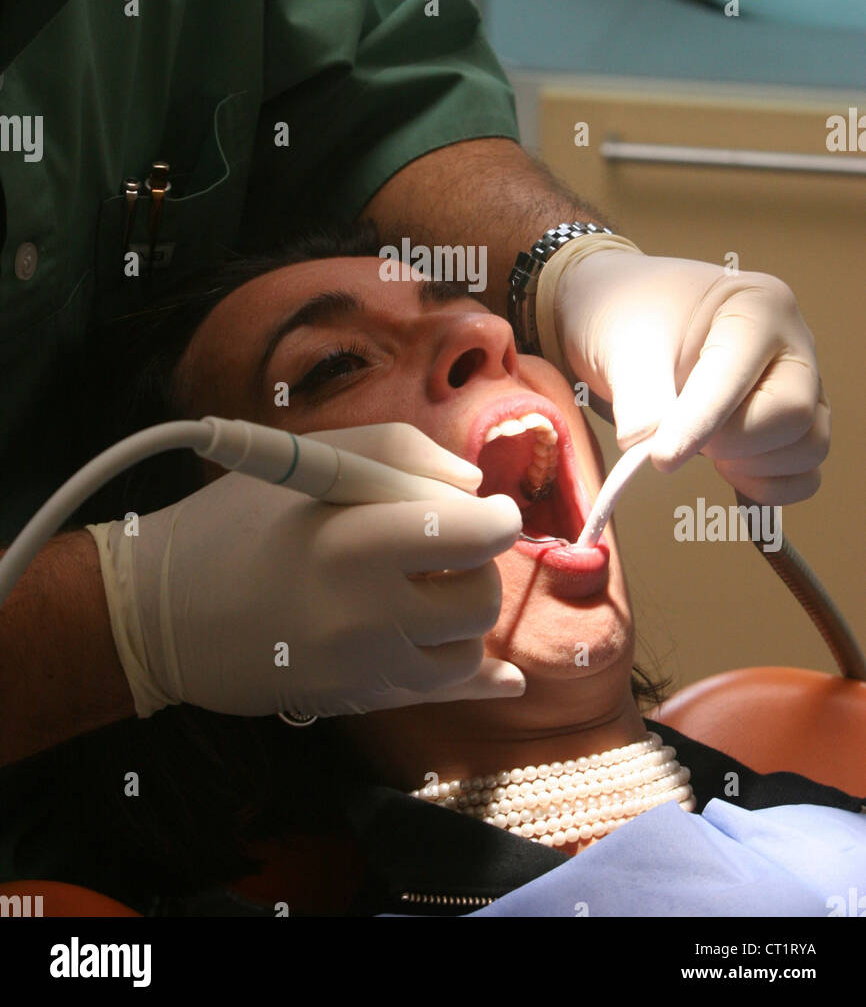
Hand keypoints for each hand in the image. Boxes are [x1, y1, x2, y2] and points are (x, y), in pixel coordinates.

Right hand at [90, 423, 524, 718]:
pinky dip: (479, 679)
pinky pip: (443, 695)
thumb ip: (403, 454)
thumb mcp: (311, 460)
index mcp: (358, 544)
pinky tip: (504, 678)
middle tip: (441, 544)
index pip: (478, 536)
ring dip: (462, 613)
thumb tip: (473, 485)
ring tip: (422, 585)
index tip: (489, 508)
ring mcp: (364, 671)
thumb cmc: (233, 521)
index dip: (497, 517)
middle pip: (481, 596)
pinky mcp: (356, 703)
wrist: (161, 613)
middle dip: (476, 564)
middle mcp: (370, 617)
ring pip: (469, 649)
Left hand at [554, 250, 828, 502]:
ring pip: (808, 447)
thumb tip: (644, 447)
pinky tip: (727, 470)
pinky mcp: (798, 429)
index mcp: (756, 307)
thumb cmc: (639, 320)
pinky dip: (768, 487)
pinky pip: (805, 475)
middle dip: (731, 441)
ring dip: (751, 465)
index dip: (700, 420)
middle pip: (792, 414)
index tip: (662, 457)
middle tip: (678, 440)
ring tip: (703, 445)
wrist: (640, 320)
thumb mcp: (627, 347)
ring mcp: (805, 388)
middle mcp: (793, 345)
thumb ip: (639, 397)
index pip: (741, 373)